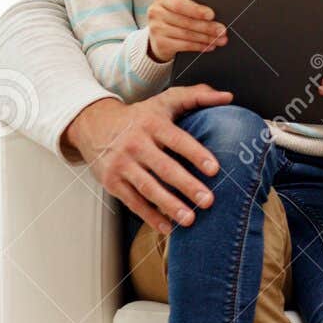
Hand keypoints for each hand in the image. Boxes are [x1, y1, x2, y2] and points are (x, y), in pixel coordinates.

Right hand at [63, 85, 233, 234]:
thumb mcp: (166, 100)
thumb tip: (228, 96)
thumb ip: (197, 96)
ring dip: (170, 206)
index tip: (215, 169)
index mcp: (153, 124)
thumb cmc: (140, 115)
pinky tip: (167, 227)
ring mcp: (122, 165)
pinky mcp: (112, 182)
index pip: (177, 140)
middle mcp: (136, 144)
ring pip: (148, 188)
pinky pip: (133, 202)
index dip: (196, 154)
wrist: (94, 124)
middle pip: (164, 168)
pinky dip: (150, 216)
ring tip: (191, 219)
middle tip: (208, 200)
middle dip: (187, 186)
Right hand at [147, 0, 225, 62]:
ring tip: (220, 39)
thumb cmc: (173, 17)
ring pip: (187, 35)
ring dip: (207, 38)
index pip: (180, 4)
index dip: (197, 10)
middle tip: (222, 30)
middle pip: (186, 21)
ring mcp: (156, 29)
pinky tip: (209, 46)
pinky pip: (184, 45)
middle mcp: (156, 13)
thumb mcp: (178, 4)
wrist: (158, 38)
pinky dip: (199, 46)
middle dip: (208, 27)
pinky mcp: (160, 44)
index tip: (211, 15)